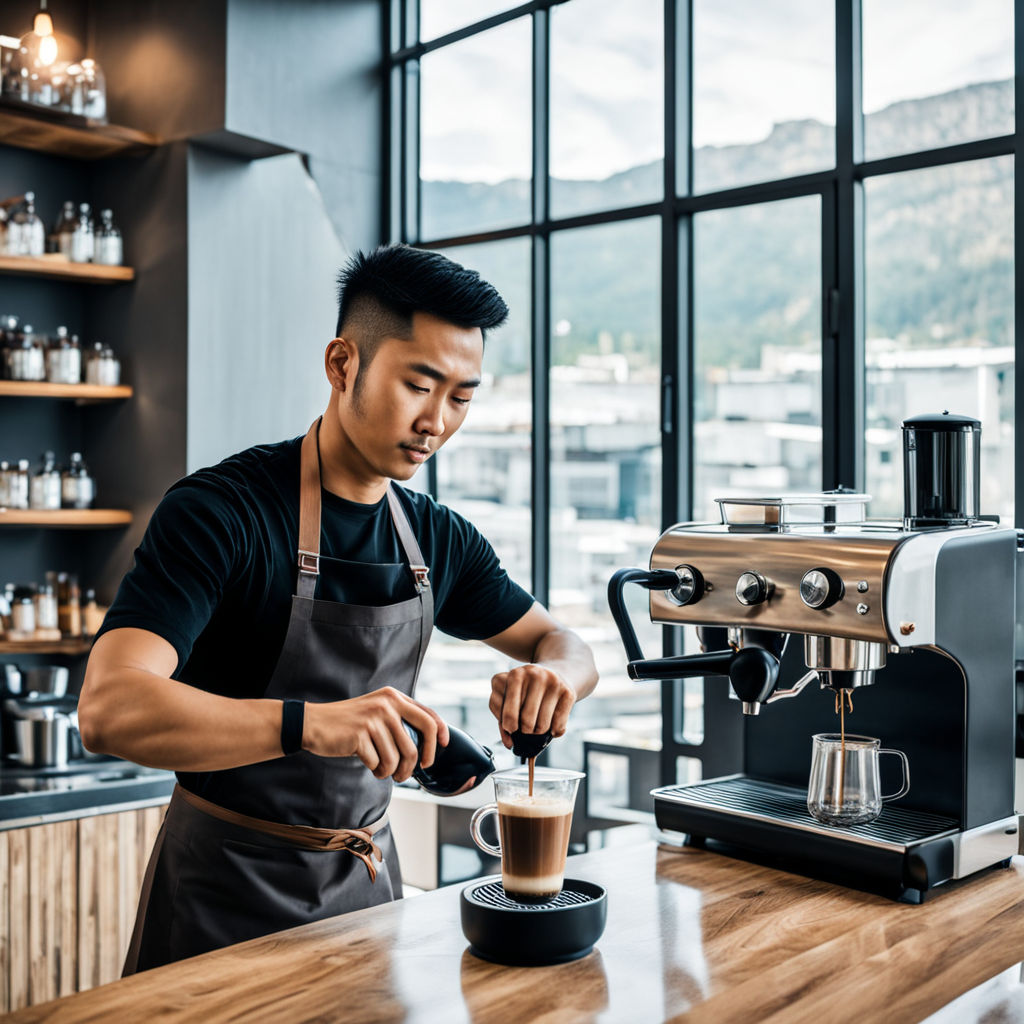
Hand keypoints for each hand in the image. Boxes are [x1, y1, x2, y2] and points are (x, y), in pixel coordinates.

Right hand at [304, 687, 448, 782]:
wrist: (315, 724)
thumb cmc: (349, 723)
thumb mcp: (377, 710)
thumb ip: (399, 719)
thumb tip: (426, 745)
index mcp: (394, 697)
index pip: (428, 716)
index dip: (441, 734)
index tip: (443, 747)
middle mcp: (386, 704)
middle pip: (418, 740)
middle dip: (419, 761)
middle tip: (411, 773)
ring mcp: (373, 719)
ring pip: (398, 757)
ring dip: (392, 771)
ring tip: (383, 771)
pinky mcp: (360, 735)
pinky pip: (379, 763)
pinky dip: (376, 770)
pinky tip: (370, 766)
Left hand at [489, 664, 575, 749]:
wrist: (554, 675)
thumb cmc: (526, 692)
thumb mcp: (509, 700)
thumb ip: (503, 722)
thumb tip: (510, 744)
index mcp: (514, 675)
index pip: (508, 713)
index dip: (508, 727)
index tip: (511, 728)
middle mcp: (533, 674)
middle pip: (527, 721)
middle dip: (525, 731)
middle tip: (526, 727)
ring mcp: (552, 681)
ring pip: (542, 725)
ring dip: (539, 732)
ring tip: (538, 723)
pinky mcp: (567, 691)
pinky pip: (558, 725)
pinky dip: (554, 731)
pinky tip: (552, 723)